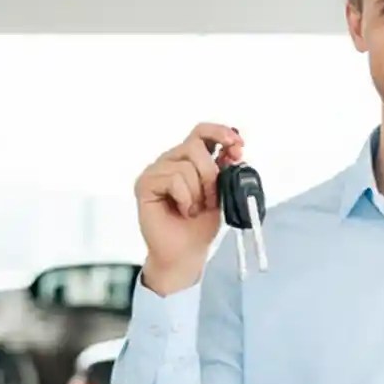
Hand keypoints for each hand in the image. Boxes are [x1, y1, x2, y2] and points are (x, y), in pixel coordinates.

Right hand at [134, 123, 244, 293]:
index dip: (221, 133)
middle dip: (212, 174)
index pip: (202, 131)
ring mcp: (156, 170)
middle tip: (212, 199)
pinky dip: (186, 198)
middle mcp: (171, 160)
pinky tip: (183, 211)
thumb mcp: (222, 193)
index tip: (238, 146)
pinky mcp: (145, 183)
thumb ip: (225, 170)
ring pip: (186, 165)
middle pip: (195, 145)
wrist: (187, 252)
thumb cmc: (201, 224)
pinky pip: (173, 179)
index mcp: (190, 159)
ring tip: (194, 209)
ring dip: (198, 193)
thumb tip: (232, 151)